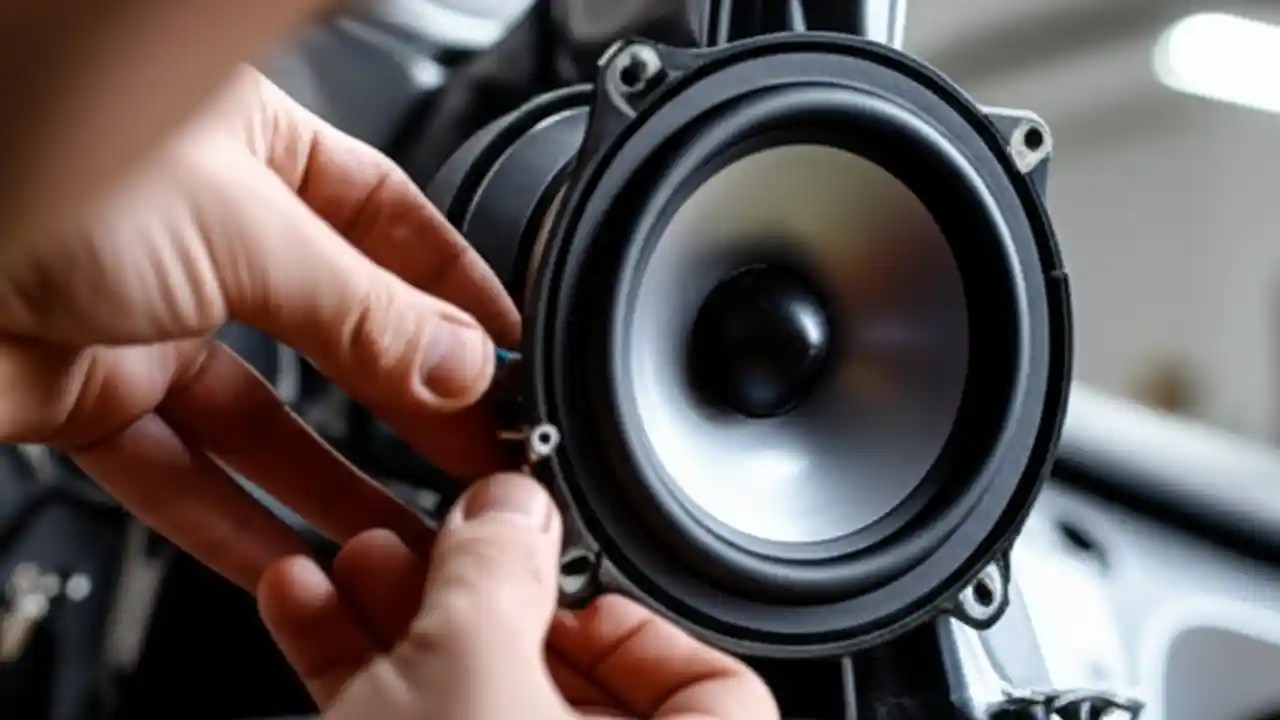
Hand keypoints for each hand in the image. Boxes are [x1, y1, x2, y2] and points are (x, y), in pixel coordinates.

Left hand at [0, 69, 518, 590]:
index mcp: (258, 156)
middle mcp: (209, 235)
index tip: (507, 349)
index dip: (455, 291)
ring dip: (329, 485)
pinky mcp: (90, 394)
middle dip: (409, 403)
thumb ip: (362, 309)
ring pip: (264, 422)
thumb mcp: (249, 231)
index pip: (391, 226)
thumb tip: (461, 362)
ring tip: (402, 532)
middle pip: (337, 335)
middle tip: (474, 458)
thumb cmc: (50, 165)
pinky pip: (177, 472)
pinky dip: (231, 521)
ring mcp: (149, 318)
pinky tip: (289, 554)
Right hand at [259, 474, 779, 718]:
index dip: (631, 607)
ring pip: (463, 689)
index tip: (565, 565)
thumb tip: (512, 507)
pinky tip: (302, 603)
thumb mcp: (470, 676)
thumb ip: (501, 574)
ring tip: (354, 550)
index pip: (710, 681)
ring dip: (401, 609)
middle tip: (439, 531)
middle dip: (480, 583)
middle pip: (560, 668)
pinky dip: (353, 665)